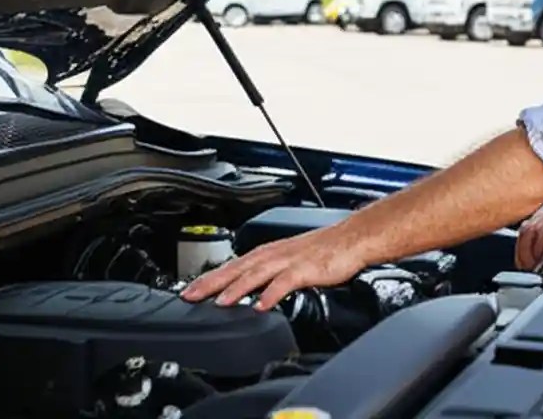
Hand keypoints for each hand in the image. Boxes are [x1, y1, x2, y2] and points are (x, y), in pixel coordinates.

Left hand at [180, 228, 365, 310]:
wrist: (353, 238)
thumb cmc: (327, 249)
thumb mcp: (292, 262)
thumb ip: (271, 276)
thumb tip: (254, 293)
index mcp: (269, 252)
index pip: (232, 266)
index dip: (209, 278)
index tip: (189, 291)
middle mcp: (275, 254)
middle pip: (237, 269)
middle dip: (212, 283)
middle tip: (190, 296)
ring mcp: (289, 260)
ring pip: (256, 274)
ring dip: (237, 288)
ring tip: (220, 302)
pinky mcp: (306, 269)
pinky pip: (285, 282)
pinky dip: (271, 293)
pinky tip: (261, 305)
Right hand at [514, 198, 542, 270]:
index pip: (536, 255)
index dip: (536, 265)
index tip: (536, 271)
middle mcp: (539, 227)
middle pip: (525, 248)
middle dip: (525, 260)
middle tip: (526, 268)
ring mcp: (536, 219)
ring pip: (521, 238)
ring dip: (520, 250)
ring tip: (521, 259)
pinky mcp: (537, 214)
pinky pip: (524, 228)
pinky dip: (522, 238)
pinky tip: (524, 244)